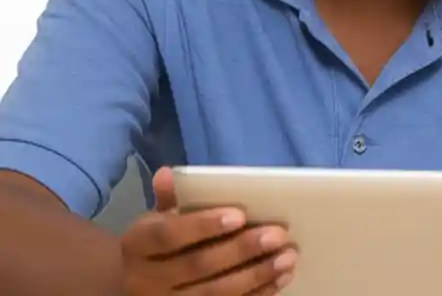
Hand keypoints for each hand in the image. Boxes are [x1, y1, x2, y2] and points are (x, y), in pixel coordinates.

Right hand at [120, 167, 297, 294]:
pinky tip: (281, 278)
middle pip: (197, 265)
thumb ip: (169, 198)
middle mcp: (146, 279)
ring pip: (214, 293)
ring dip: (256, 275)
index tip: (239, 215)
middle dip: (241, 250)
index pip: (167, 235)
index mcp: (137, 245)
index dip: (202, 225)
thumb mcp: (157, 220)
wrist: (139, 286)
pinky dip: (257, 294)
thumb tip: (168, 174)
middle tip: (278, 235)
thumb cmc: (158, 245)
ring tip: (288, 257)